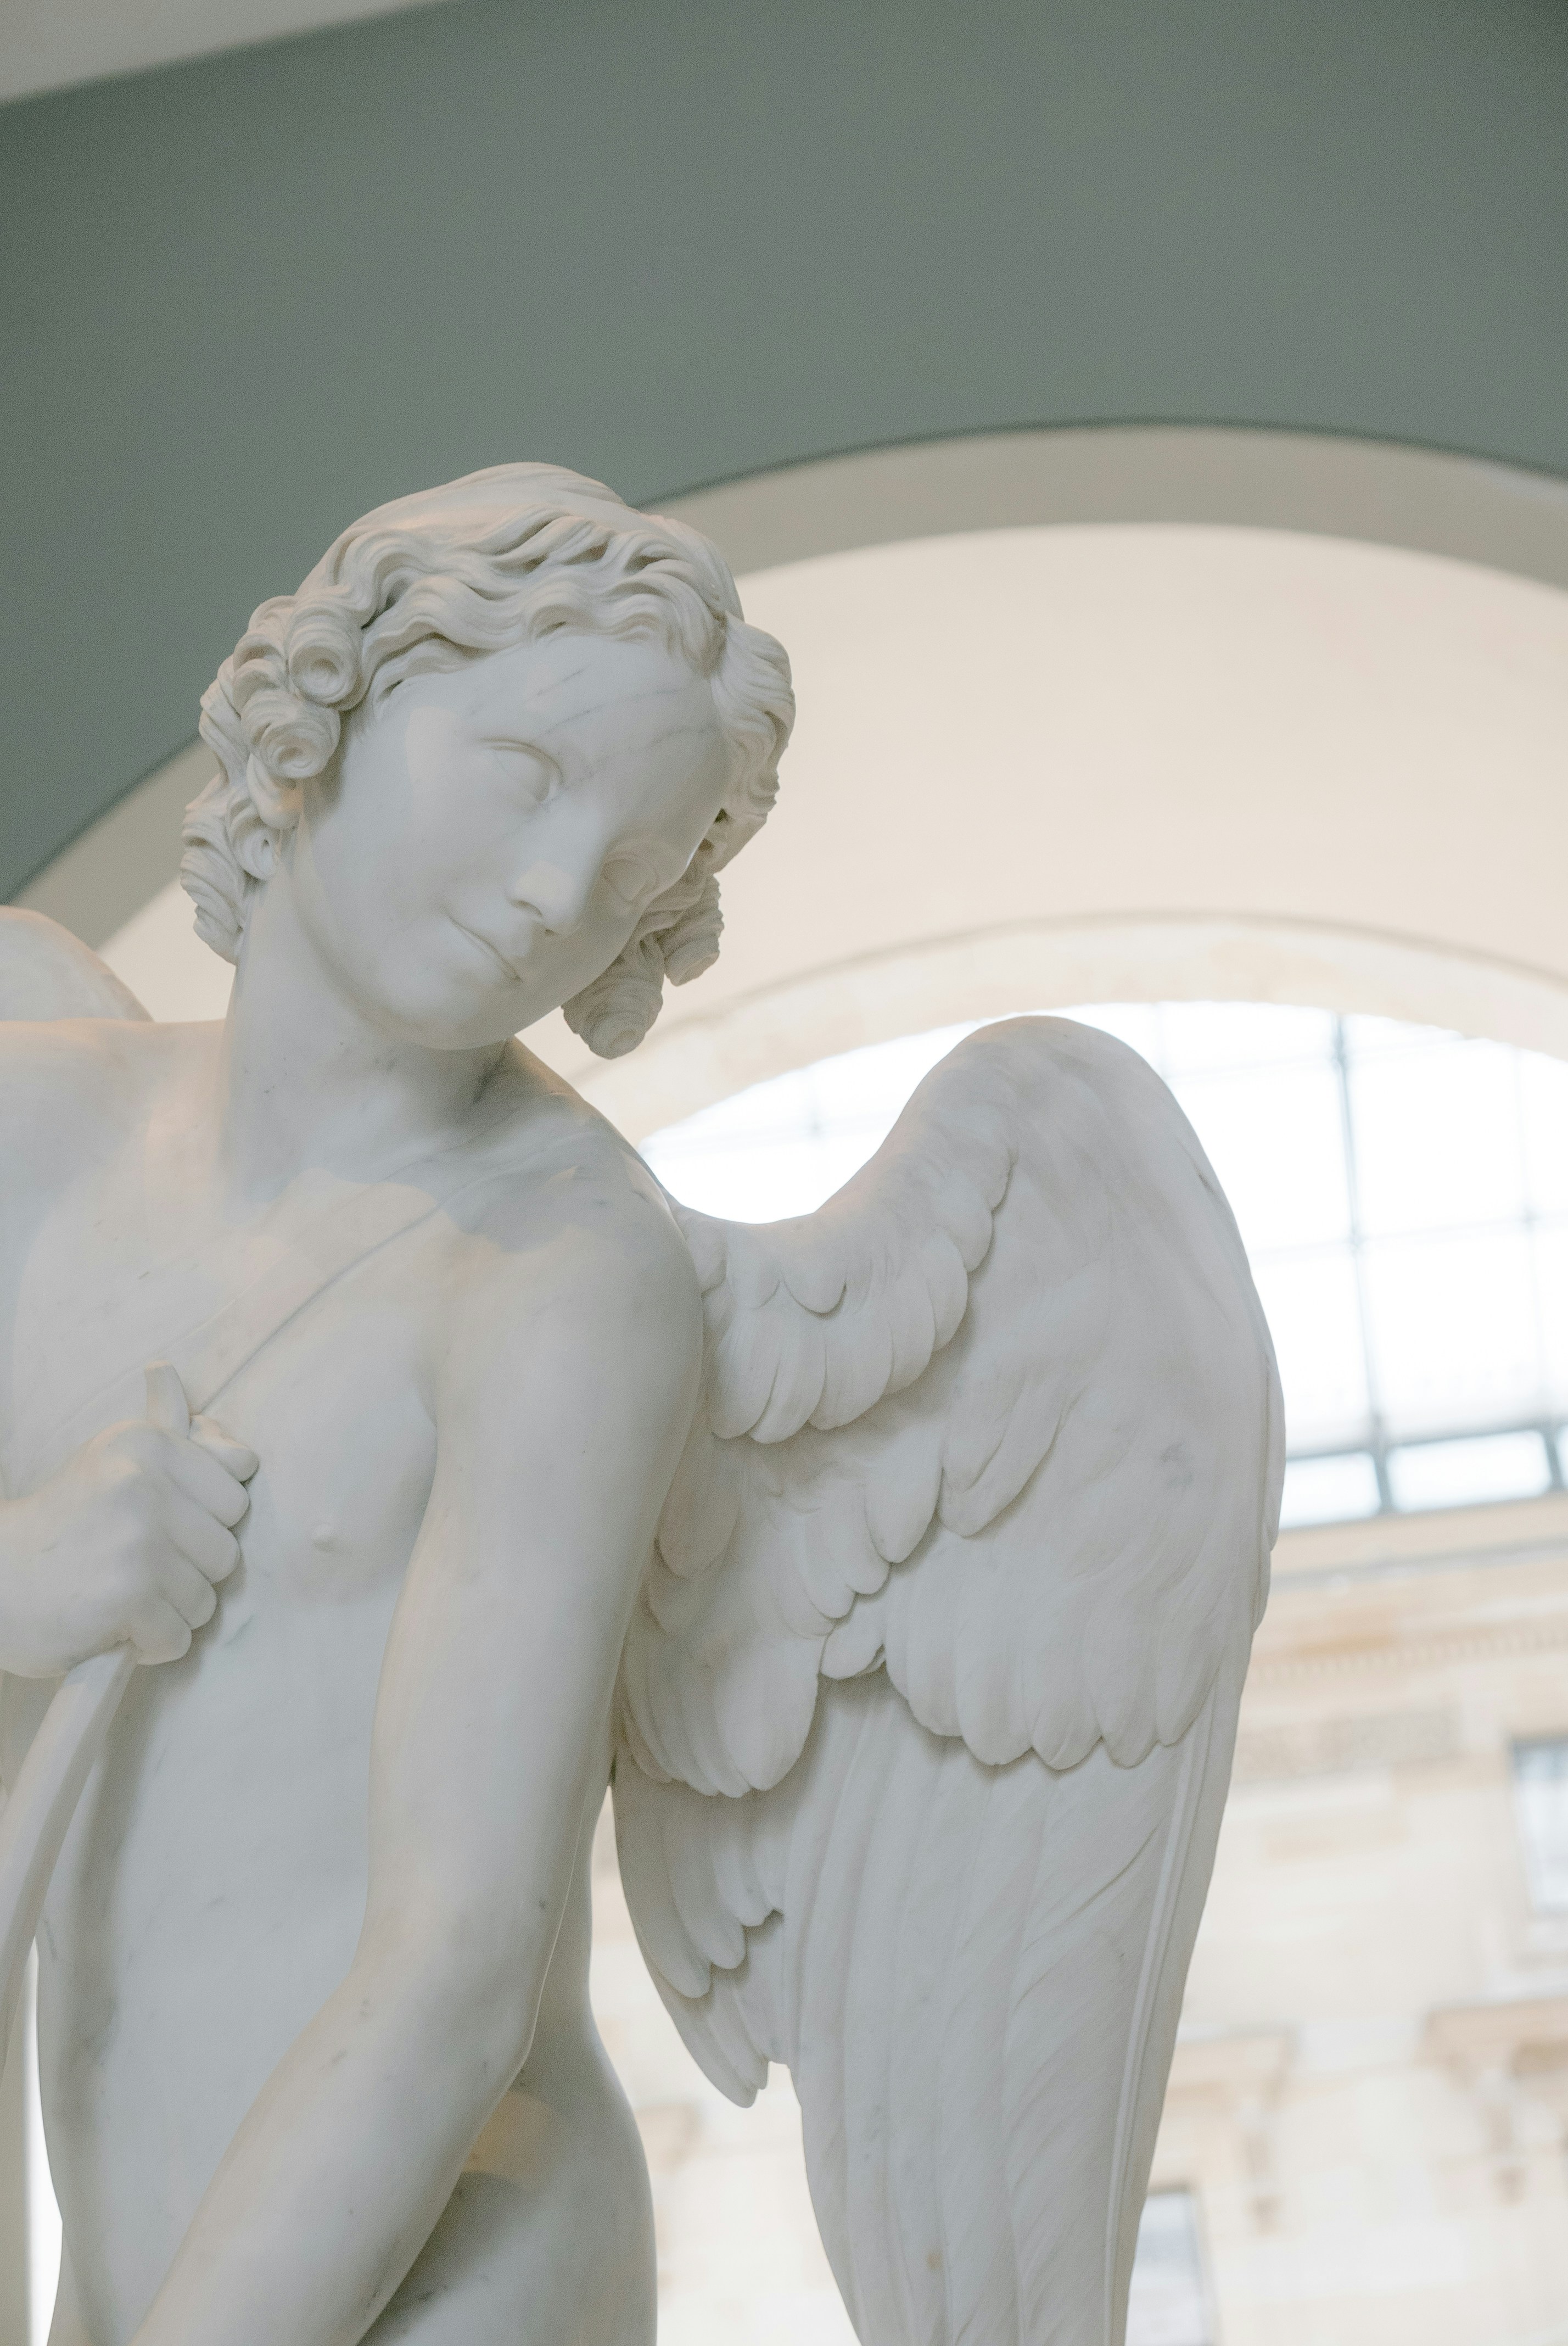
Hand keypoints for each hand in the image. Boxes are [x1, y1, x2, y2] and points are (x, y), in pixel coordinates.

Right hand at [0, 1366, 258, 1676]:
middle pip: (226, 1549)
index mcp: (147, 1444)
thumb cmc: (64, 1526)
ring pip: (206, 1598)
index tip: (171, 1528)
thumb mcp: (116, 1465)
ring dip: (170, 1612)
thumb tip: (246, 1456)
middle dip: (190, 1572)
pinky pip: (179, 1636)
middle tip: (141, 1570)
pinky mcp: (129, 1595)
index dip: (210, 1520)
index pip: (237, 1485)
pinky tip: (119, 1627)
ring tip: (126, 1598)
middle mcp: (145, 1484)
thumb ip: (186, 1456)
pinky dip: (152, 1644)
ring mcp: (138, 1541)